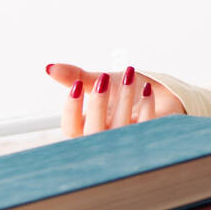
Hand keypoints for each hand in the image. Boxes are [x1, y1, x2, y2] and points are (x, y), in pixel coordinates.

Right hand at [46, 63, 186, 137]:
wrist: (160, 94)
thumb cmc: (125, 92)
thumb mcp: (99, 82)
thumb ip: (76, 77)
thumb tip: (50, 67)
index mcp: (87, 128)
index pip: (70, 128)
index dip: (71, 108)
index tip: (77, 85)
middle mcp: (104, 139)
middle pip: (93, 132)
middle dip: (97, 103)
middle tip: (103, 80)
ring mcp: (126, 141)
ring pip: (119, 129)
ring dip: (123, 99)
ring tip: (129, 74)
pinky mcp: (150, 138)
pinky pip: (146, 128)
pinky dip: (146, 106)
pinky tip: (147, 90)